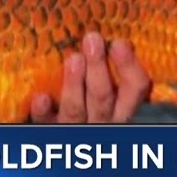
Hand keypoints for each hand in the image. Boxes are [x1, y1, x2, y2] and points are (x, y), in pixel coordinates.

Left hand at [30, 33, 150, 122]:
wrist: (64, 143)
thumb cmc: (87, 105)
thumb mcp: (104, 92)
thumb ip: (105, 70)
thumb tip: (97, 33)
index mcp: (120, 109)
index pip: (136, 89)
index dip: (129, 67)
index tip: (119, 43)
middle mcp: (101, 122)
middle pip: (103, 98)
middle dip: (98, 68)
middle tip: (92, 39)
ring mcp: (74, 130)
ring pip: (76, 110)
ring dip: (74, 85)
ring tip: (72, 59)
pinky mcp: (49, 132)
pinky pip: (46, 124)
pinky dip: (44, 112)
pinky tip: (41, 97)